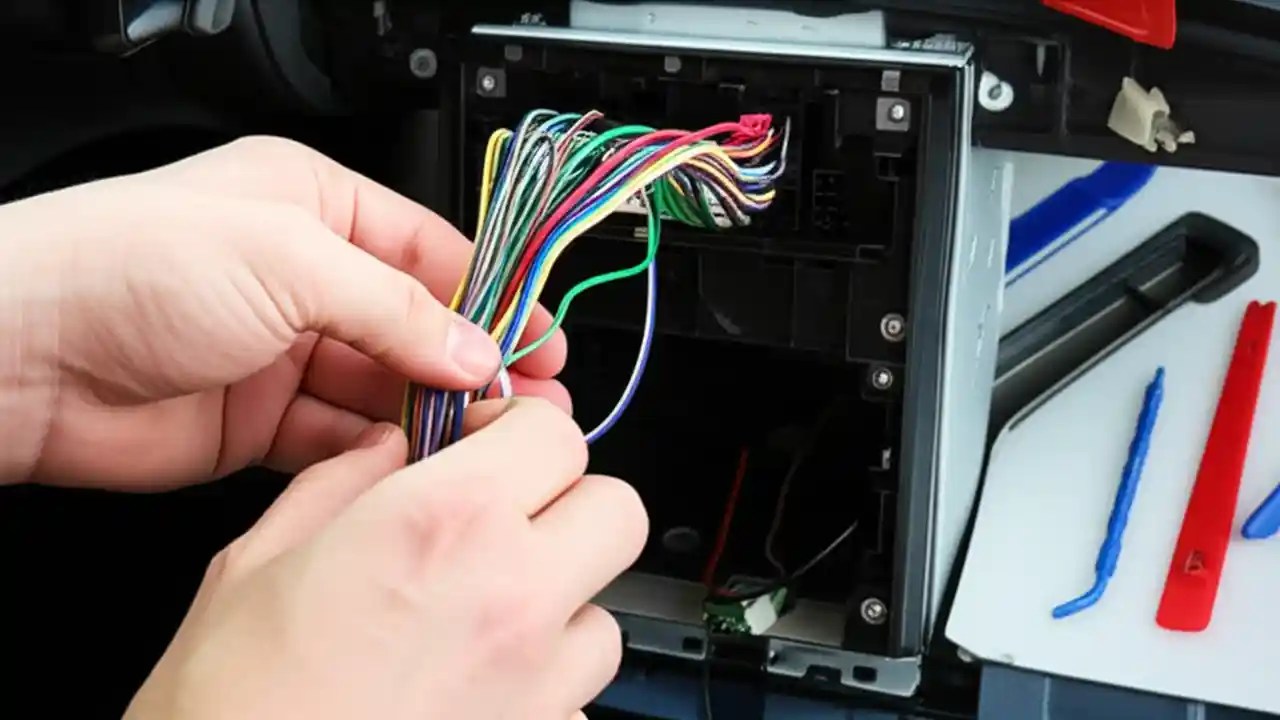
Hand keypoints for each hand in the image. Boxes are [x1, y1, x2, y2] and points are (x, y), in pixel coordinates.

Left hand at [0, 136, 569, 487]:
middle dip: (473, 364)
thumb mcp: (289, 258)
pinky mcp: (258, 421)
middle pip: (415, 326)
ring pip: (382, 388)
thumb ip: (395, 309)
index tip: (539, 339)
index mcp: (316, 206)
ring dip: (433, 414)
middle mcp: (303, 276)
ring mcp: (280, 351)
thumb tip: (473, 348)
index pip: (430, 252)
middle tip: (531, 402)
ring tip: (488, 439)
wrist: (21, 353)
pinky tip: (414, 463)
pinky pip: (339, 439)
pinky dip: (378, 454)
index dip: (491, 297)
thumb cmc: (128, 264)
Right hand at [124, 398, 646, 719]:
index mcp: (441, 524)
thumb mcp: (252, 567)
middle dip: (570, 504)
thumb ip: (337, 487)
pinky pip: (579, 699)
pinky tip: (475, 692)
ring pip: (605, 614)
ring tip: (483, 622)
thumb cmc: (226, 713)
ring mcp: (541, 684)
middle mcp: (511, 597)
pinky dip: (543, 687)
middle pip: (616, 512)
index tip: (492, 447)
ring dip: (560, 606)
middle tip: (508, 520)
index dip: (525, 431)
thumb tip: (385, 451)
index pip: (556, 434)